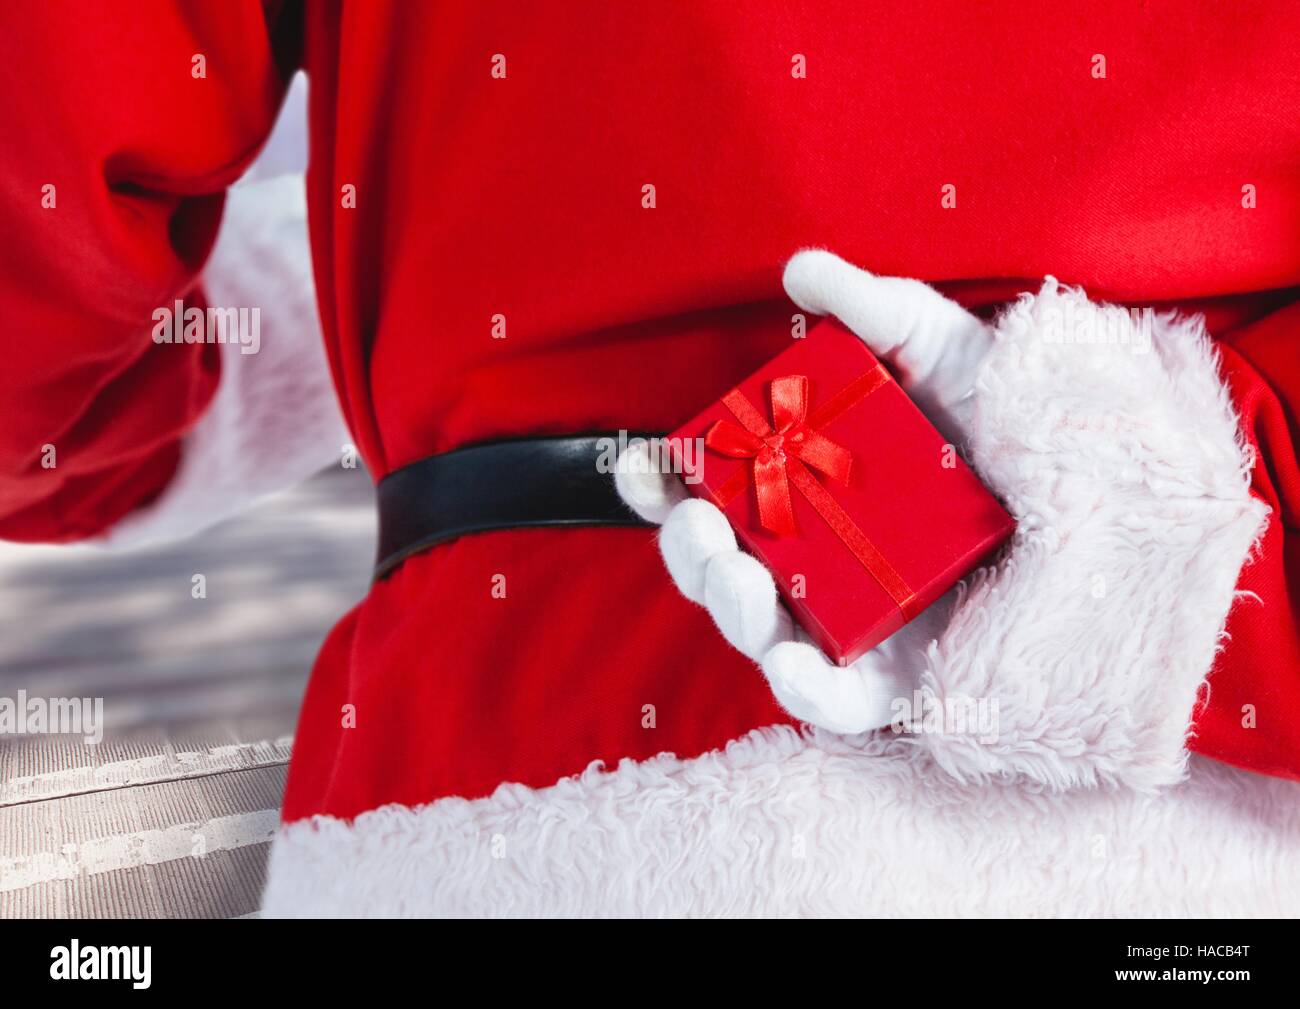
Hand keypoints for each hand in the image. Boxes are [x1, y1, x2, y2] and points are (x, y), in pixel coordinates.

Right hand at [621, 250, 1265, 791]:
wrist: (1112, 493)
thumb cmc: (1017, 424)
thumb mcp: (945, 351)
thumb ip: (873, 310)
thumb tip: (799, 270)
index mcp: (812, 492)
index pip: (719, 495)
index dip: (669, 485)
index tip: (648, 464)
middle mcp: (822, 561)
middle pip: (725, 570)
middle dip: (691, 551)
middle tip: (699, 524)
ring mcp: (855, 625)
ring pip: (762, 635)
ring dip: (731, 608)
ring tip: (737, 572)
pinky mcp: (900, 682)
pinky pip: (836, 701)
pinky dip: (804, 687)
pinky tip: (792, 658)